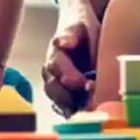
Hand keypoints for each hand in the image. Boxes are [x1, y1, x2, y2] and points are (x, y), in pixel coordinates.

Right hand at [41, 2, 99, 116]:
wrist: (78, 25)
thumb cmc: (82, 26)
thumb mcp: (80, 25)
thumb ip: (72, 36)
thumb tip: (63, 43)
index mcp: (54, 51)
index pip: (56, 67)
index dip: (71, 78)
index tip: (86, 83)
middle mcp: (50, 69)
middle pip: (53, 88)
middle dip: (69, 97)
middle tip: (89, 100)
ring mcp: (55, 82)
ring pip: (56, 100)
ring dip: (72, 107)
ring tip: (88, 110)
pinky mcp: (63, 92)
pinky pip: (63, 106)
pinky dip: (73, 112)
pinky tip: (86, 114)